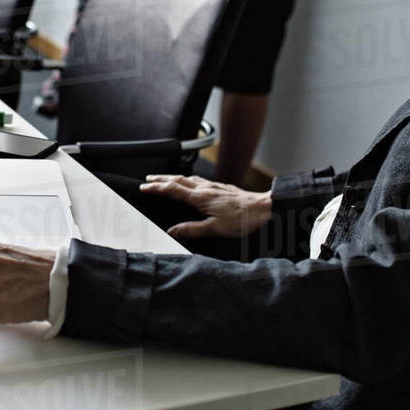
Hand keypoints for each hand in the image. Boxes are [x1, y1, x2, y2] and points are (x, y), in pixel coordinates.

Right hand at [138, 175, 271, 240]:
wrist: (265, 208)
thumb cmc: (243, 219)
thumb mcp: (215, 229)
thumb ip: (191, 230)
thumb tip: (172, 232)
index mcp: (200, 198)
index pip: (172, 189)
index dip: (156, 188)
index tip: (143, 187)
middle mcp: (206, 188)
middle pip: (178, 179)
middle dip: (161, 178)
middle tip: (147, 179)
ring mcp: (214, 186)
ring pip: (189, 178)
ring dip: (173, 177)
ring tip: (165, 179)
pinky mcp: (222, 188)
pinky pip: (199, 180)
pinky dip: (188, 180)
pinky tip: (192, 183)